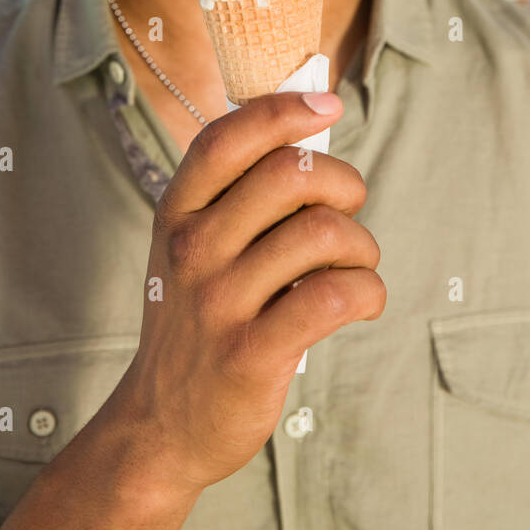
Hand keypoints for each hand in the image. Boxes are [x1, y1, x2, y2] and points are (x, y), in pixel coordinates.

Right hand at [118, 91, 384, 491]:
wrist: (161, 426)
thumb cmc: (196, 323)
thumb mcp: (192, 250)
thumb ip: (238, 197)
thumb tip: (311, 132)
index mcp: (177, 213)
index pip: (227, 137)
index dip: (284, 109)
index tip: (327, 104)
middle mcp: (193, 249)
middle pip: (290, 174)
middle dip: (343, 182)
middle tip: (350, 208)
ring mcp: (219, 301)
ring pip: (322, 233)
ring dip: (362, 246)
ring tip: (357, 266)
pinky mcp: (252, 351)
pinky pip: (334, 295)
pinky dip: (368, 291)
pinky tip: (362, 301)